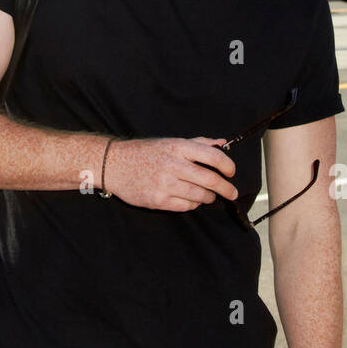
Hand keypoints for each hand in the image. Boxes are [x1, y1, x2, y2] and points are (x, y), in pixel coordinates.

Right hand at [103, 137, 236, 212]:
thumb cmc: (144, 152)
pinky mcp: (158, 200)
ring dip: (209, 197)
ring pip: (200, 196)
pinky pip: (186, 206)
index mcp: (178, 147)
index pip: (212, 155)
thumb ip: (199, 143)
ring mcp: (165, 184)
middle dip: (226, 188)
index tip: (231, 172)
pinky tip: (191, 199)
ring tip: (209, 195)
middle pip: (210, 180)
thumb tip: (222, 143)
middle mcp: (173, 165)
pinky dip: (193, 203)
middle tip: (232, 192)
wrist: (114, 165)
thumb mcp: (171, 142)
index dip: (227, 165)